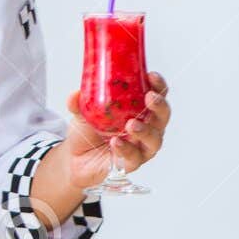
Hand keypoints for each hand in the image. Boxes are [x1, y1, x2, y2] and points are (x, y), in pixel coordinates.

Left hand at [62, 71, 170, 188]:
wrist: (75, 158)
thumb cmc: (87, 132)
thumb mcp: (81, 113)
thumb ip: (78, 102)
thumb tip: (76, 93)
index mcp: (139, 110)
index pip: (156, 95)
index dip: (158, 85)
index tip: (152, 75)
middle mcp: (147, 128)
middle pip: (163, 116)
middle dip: (159, 106)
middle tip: (149, 98)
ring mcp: (141, 146)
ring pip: (154, 139)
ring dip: (145, 130)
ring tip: (131, 124)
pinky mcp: (132, 163)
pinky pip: (135, 157)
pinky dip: (126, 149)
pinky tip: (116, 142)